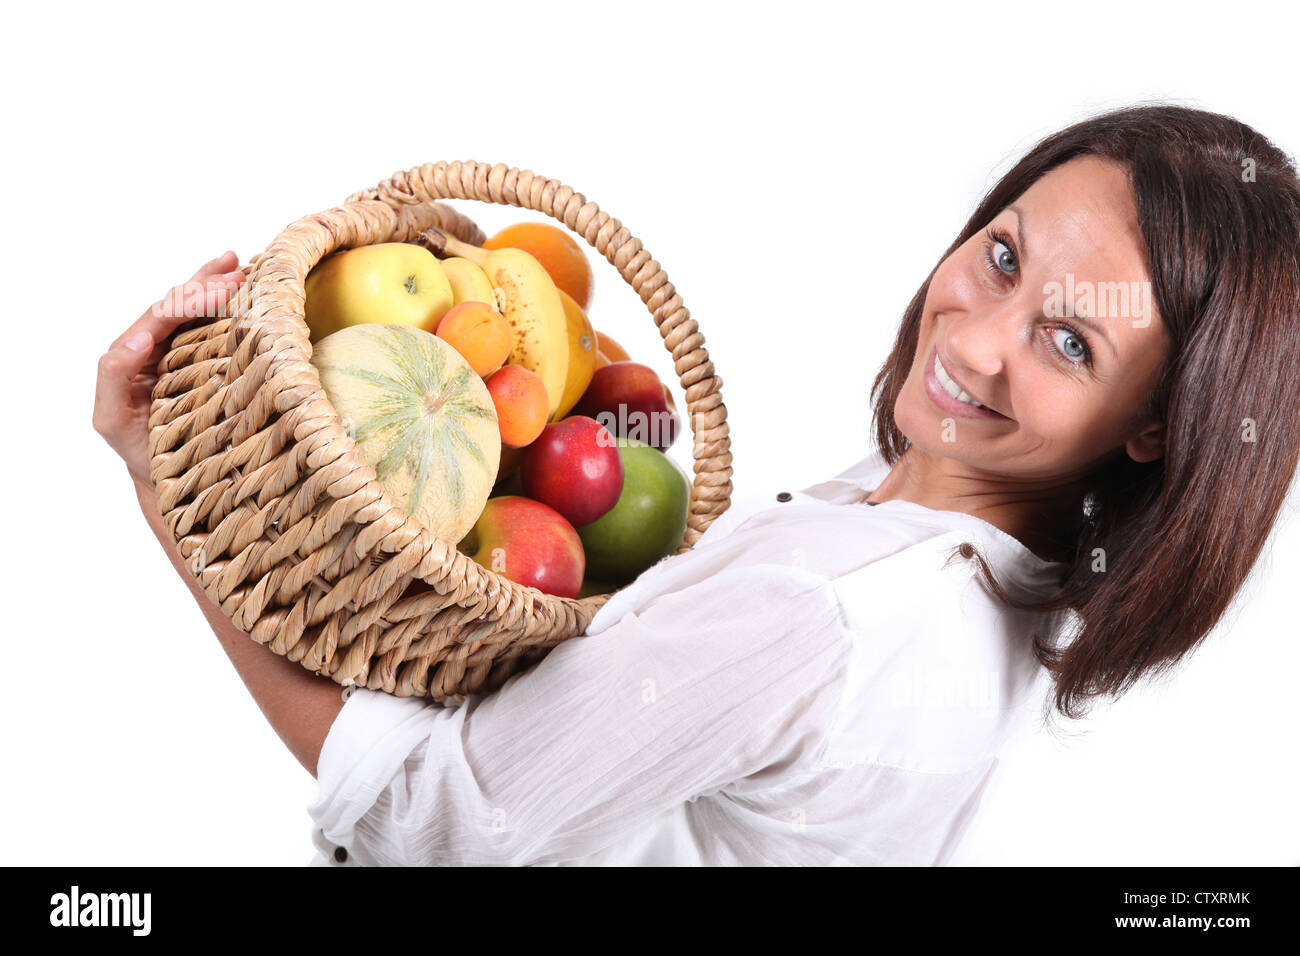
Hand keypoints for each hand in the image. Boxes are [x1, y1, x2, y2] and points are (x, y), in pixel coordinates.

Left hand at [94, 251, 246, 485]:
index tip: (220, 292)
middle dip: (207, 285)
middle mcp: (157, 346)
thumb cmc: (138, 449)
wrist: (166, 475)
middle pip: (180, 304)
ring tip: (238, 264)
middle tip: (236, 274)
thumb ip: (114, 375)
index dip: (189, 301)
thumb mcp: (111, 417)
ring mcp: (181, 352)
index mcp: (134, 352)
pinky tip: (245, 283)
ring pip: (197, 309)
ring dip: (217, 284)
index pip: (161, 316)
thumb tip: (139, 337)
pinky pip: (214, 328)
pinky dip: (228, 304)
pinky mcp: (205, 363)